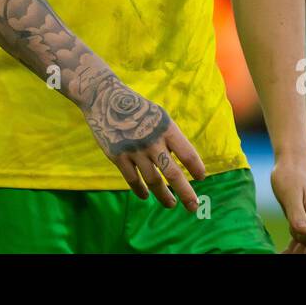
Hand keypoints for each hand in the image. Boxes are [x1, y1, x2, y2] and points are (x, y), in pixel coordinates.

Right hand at [81, 77, 206, 210]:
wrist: (105, 98)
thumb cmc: (137, 109)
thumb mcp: (158, 116)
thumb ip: (170, 137)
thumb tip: (185, 162)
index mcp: (166, 128)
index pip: (187, 153)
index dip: (196, 168)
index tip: (201, 178)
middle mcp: (152, 140)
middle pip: (173, 173)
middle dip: (186, 193)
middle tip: (193, 206)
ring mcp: (134, 150)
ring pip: (153, 181)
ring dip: (163, 195)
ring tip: (171, 203)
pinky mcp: (118, 156)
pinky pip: (133, 180)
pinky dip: (140, 190)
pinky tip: (146, 196)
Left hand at [271, 158, 305, 252]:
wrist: (291, 161)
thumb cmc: (290, 175)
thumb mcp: (291, 194)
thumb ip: (297, 213)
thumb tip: (305, 231)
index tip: (297, 262)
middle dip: (301, 258)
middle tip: (280, 257)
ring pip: (305, 248)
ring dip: (295, 255)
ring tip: (276, 256)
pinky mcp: (300, 220)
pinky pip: (298, 241)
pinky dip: (291, 249)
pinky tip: (280, 253)